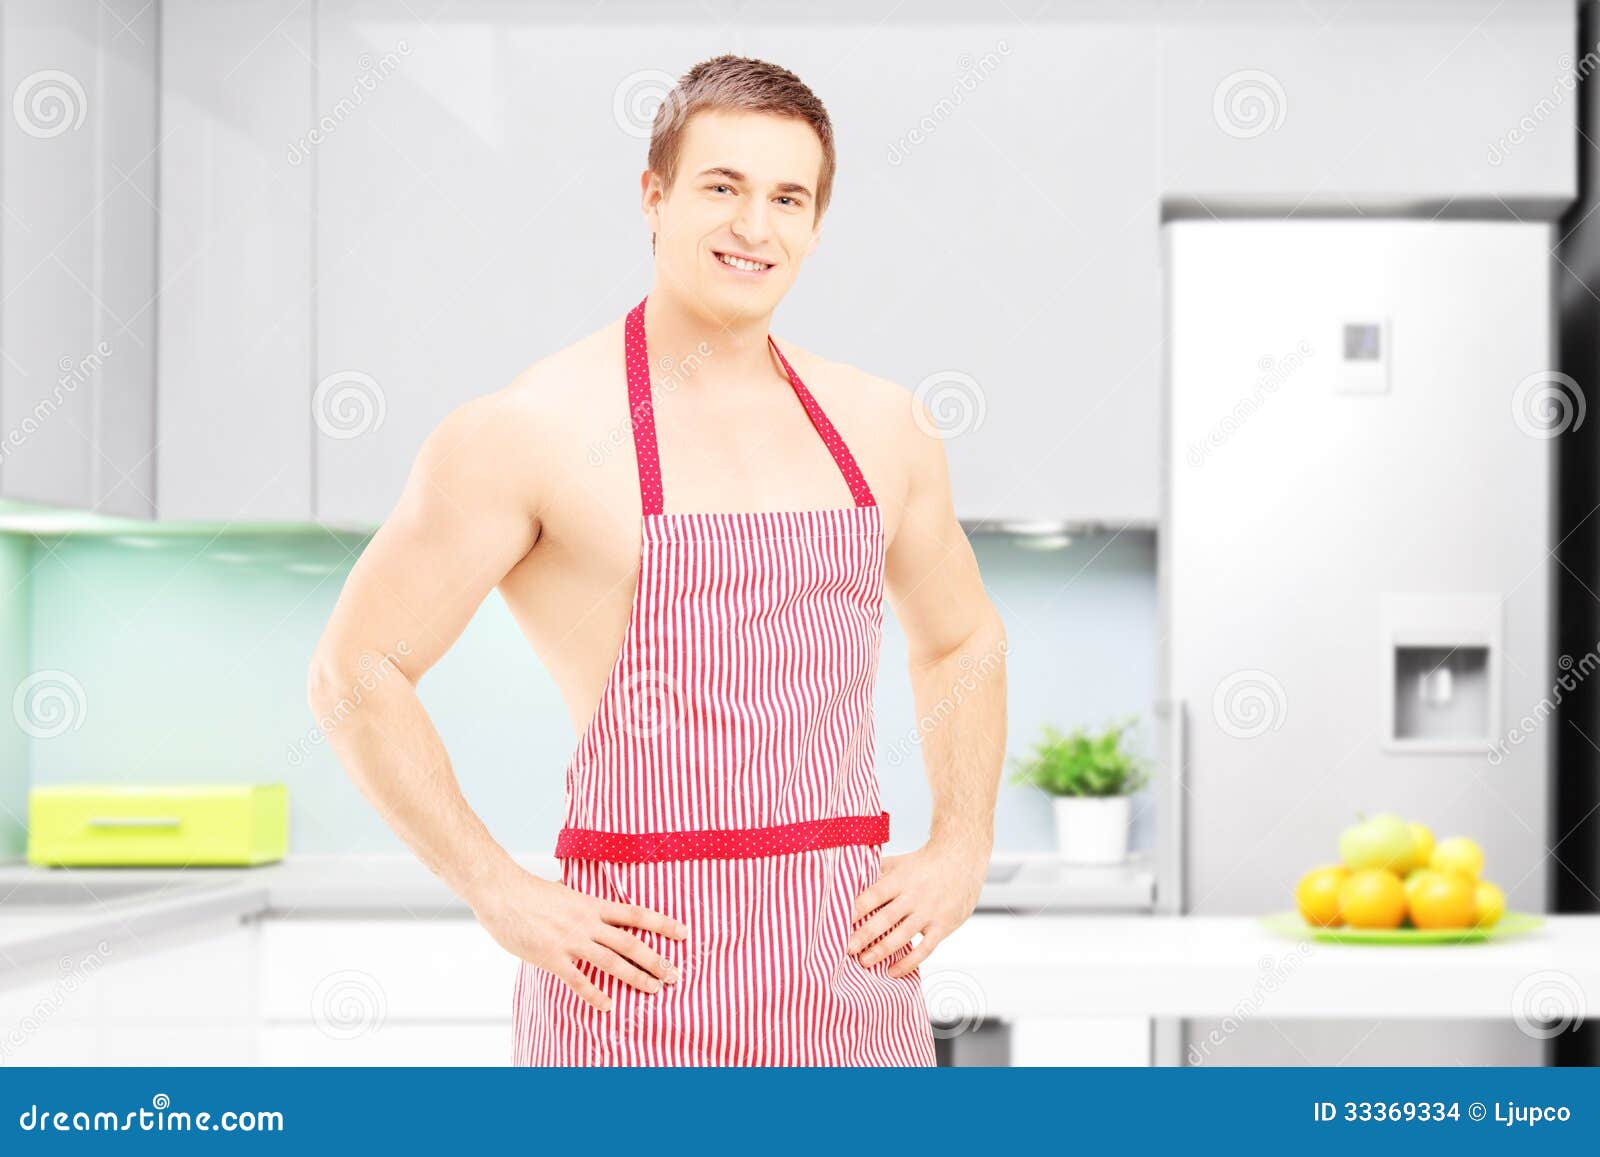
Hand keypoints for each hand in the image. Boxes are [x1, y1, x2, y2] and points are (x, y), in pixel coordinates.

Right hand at [469, 864, 686, 1011]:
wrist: (503, 893)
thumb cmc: (531, 893)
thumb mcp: (566, 894)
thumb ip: (584, 906)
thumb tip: (596, 912)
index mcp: (593, 904)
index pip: (636, 914)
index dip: (662, 923)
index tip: (684, 932)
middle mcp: (587, 923)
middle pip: (631, 943)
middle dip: (656, 959)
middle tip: (674, 974)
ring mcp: (571, 941)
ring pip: (612, 962)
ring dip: (636, 977)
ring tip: (653, 989)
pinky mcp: (553, 958)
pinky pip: (579, 980)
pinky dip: (595, 994)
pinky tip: (608, 1005)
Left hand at [846, 840, 987, 977]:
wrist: (962, 859)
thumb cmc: (926, 862)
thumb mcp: (900, 862)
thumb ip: (876, 872)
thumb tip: (849, 879)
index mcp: (900, 879)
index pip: (873, 895)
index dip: (856, 909)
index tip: (838, 922)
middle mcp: (914, 896)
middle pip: (885, 918)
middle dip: (864, 935)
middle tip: (847, 949)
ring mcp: (929, 913)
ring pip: (902, 936)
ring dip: (881, 951)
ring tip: (864, 962)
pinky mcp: (943, 926)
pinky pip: (924, 949)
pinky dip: (908, 962)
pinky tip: (893, 971)